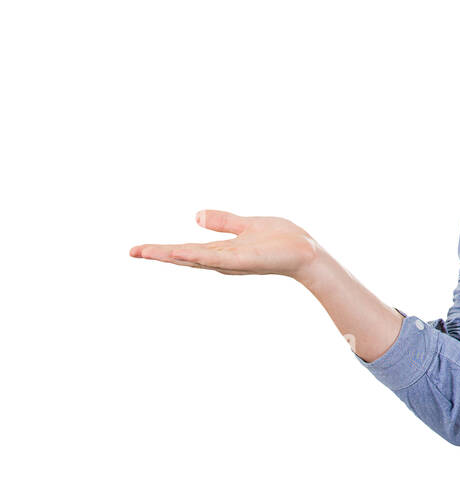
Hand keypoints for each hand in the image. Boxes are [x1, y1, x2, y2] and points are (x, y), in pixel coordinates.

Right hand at [129, 209, 320, 281]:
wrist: (307, 253)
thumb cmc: (282, 241)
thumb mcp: (247, 226)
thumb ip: (223, 222)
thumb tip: (195, 216)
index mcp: (221, 251)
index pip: (185, 250)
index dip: (161, 250)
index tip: (136, 250)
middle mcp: (222, 260)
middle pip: (184, 257)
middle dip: (158, 255)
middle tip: (132, 252)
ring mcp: (232, 261)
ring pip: (195, 258)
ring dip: (172, 255)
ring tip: (146, 252)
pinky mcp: (245, 261)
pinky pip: (218, 259)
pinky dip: (199, 256)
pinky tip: (181, 252)